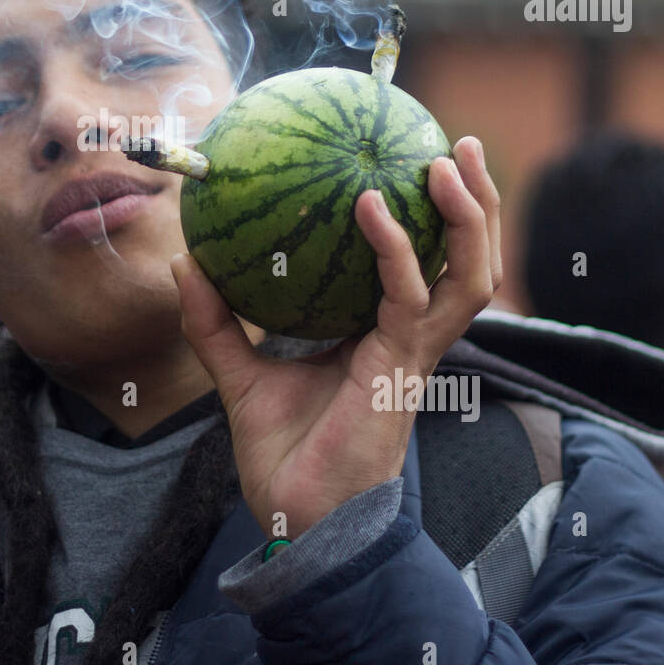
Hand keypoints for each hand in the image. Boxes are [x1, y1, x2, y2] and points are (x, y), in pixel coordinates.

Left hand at [170, 135, 501, 541]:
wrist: (299, 521)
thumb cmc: (283, 455)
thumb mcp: (240, 374)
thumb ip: (216, 320)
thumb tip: (185, 262)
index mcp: (385, 335)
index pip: (426, 265)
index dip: (433, 218)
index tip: (413, 161)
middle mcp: (412, 338)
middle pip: (470, 262)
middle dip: (478, 204)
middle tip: (454, 143)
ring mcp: (414, 353)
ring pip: (469, 277)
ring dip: (467, 217)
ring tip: (445, 161)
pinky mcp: (401, 368)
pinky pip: (409, 296)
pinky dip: (396, 248)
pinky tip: (372, 207)